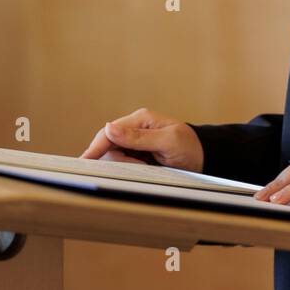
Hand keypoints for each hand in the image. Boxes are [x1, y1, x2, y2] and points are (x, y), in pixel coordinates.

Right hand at [78, 108, 203, 172]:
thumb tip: (109, 128)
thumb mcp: (168, 141)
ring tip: (147, 167)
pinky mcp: (139, 154)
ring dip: (126, 165)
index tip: (84, 161)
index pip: (110, 132)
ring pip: (115, 156)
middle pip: (110, 146)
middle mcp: (135, 128)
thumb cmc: (190, 147)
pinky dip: (129, 169)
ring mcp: (136, 142)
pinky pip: (124, 162)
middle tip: (140, 166)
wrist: (205, 157)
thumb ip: (138, 137)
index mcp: (141, 119)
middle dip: (119, 160)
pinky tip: (141, 170)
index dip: (96, 147)